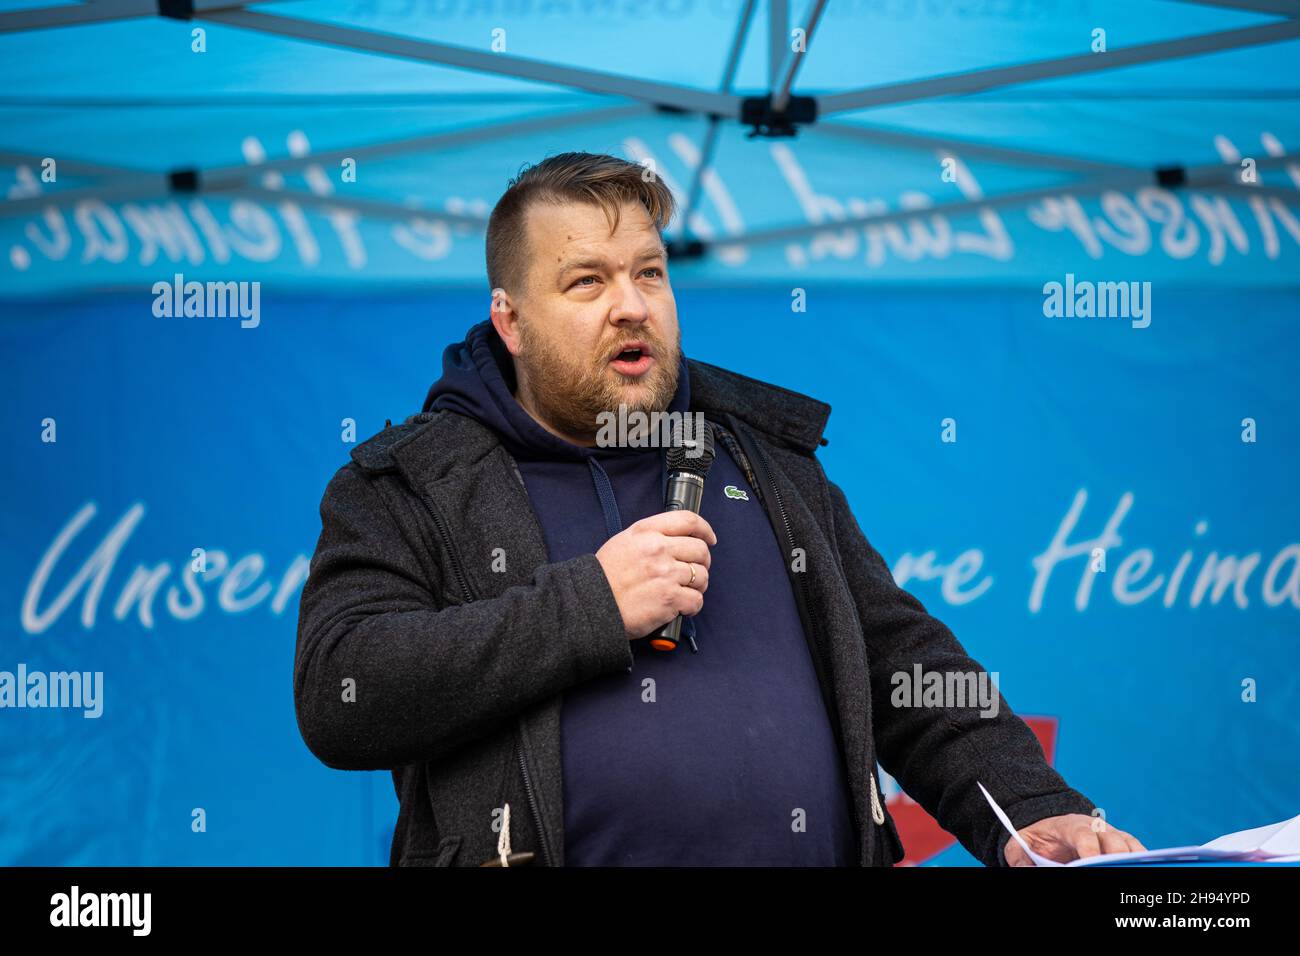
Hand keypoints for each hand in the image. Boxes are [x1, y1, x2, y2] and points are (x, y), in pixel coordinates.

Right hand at [595, 511, 714, 639]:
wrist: (590, 604)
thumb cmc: (604, 577)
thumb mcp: (623, 542)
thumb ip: (649, 536)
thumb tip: (675, 540)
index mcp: (646, 532)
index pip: (688, 520)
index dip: (704, 529)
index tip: (709, 538)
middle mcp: (658, 549)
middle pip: (700, 550)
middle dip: (702, 562)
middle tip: (694, 572)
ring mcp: (665, 574)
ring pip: (701, 576)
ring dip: (697, 586)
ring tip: (684, 591)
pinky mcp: (669, 598)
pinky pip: (696, 600)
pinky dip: (692, 606)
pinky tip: (681, 608)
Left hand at [1003, 814, 1145, 865]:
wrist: (1050, 823)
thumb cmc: (1039, 836)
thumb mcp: (1021, 842)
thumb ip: (1019, 855)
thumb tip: (1024, 869)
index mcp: (1070, 825)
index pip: (1084, 834)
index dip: (1090, 848)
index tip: (1091, 862)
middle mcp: (1096, 827)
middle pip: (1113, 839)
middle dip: (1116, 856)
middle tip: (1113, 870)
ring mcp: (1111, 834)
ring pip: (1129, 844)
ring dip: (1133, 859)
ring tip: (1133, 872)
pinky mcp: (1121, 845)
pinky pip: (1136, 852)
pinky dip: (1139, 861)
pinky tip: (1140, 871)